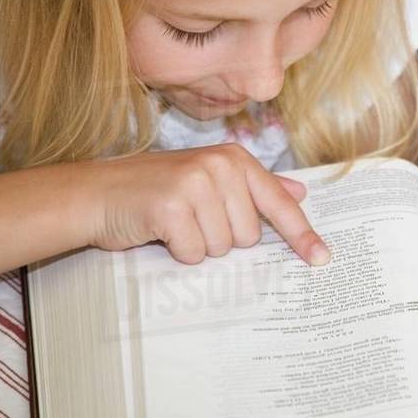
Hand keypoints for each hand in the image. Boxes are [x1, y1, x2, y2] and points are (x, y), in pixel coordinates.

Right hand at [78, 143, 329, 265]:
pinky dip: (177, 252)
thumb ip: (255, 187)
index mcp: (236, 159)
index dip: (301, 234)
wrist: (97, 193)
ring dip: (198, 246)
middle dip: (222, 239)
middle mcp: (220, 165)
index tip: (321, 257)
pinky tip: (161, 232)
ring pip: (223, 247)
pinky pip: (194, 252)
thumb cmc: (156, 190)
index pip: (278, 203)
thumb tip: (301, 192)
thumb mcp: (209, 179)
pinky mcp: (172, 206)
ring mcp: (197, 183)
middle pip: (249, 235)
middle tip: (193, 221)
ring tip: (175, 224)